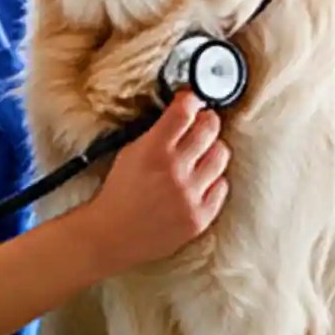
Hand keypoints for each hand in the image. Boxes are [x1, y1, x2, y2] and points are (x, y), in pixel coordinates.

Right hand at [84, 91, 230, 273]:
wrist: (113, 234)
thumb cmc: (118, 193)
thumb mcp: (129, 153)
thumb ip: (157, 134)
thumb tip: (182, 115)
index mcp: (153, 151)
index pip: (184, 112)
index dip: (191, 100)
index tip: (192, 100)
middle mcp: (175, 171)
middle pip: (209, 129)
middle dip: (207, 120)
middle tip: (203, 121)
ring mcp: (190, 195)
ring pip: (220, 156)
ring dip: (212, 149)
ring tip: (203, 152)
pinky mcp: (200, 216)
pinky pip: (221, 187)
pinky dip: (212, 180)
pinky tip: (200, 180)